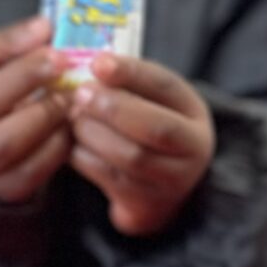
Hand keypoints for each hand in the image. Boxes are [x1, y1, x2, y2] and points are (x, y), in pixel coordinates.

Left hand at [68, 52, 216, 237]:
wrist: (158, 185)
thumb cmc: (145, 127)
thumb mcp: (149, 101)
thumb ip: (126, 84)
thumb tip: (88, 63)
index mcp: (193, 111)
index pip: (165, 86)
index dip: (131, 72)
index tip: (98, 63)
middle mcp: (193, 147)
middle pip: (155, 127)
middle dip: (112, 108)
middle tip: (79, 95)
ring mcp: (173, 180)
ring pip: (130, 156)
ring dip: (94, 134)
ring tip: (73, 119)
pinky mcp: (146, 203)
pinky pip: (109, 178)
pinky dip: (84, 158)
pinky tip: (73, 144)